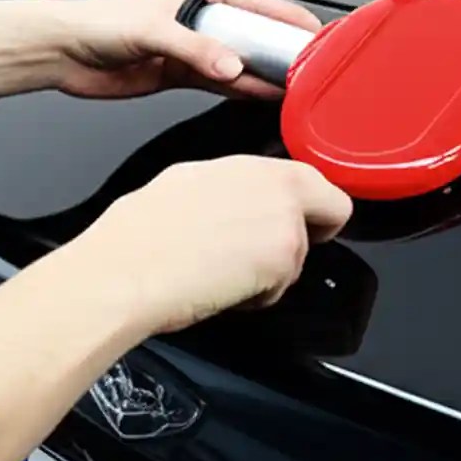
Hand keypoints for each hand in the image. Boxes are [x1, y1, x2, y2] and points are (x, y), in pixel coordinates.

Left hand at [55, 0, 321, 99]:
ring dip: (262, 75)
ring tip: (291, 88)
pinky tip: (261, 97)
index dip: (287, 17)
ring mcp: (191, 48)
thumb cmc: (95, 24)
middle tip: (307, 68)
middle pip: (252, 35)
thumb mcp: (151, 32)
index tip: (314, 32)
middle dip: (278, 51)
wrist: (62, 53)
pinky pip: (220, 83)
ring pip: (239, 62)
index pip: (256, 3)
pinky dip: (241, 90)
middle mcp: (198, 18)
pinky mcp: (181, 74)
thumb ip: (194, 50)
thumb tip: (231, 67)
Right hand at [58, 156, 352, 335]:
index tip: (298, 220)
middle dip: (314, 234)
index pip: (312, 178)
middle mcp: (275, 185)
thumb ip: (230, 188)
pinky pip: (282, 286)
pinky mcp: (282, 259)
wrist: (126, 271)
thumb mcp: (186, 184)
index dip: (308, 205)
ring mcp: (284, 221)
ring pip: (301, 254)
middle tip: (276, 254)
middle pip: (334, 209)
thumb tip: (237, 200)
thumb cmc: (138, 236)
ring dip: (272, 271)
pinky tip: (222, 289)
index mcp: (248, 165)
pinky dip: (259, 296)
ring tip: (223, 274)